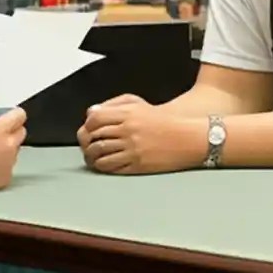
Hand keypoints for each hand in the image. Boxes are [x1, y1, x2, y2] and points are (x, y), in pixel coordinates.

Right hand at [0, 105, 26, 198]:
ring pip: (14, 150)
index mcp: (0, 130)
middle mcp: (9, 146)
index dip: (12, 114)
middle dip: (11, 130)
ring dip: (6, 147)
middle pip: (21, 132)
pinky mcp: (5, 178)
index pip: (20, 115)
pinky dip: (1, 164)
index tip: (4, 116)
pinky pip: (8, 166)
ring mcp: (9, 164)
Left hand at [80, 99, 200, 174]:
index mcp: (128, 115)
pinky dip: (104, 167)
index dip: (87, 126)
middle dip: (87, 143)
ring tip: (93, 157)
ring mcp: (133, 149)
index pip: (95, 120)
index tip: (88, 130)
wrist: (186, 137)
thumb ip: (113, 105)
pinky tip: (105, 164)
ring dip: (92, 157)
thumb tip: (90, 113)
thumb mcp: (138, 104)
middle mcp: (129, 132)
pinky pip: (112, 168)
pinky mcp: (138, 165)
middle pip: (95, 138)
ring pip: (101, 155)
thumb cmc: (161, 120)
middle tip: (87, 145)